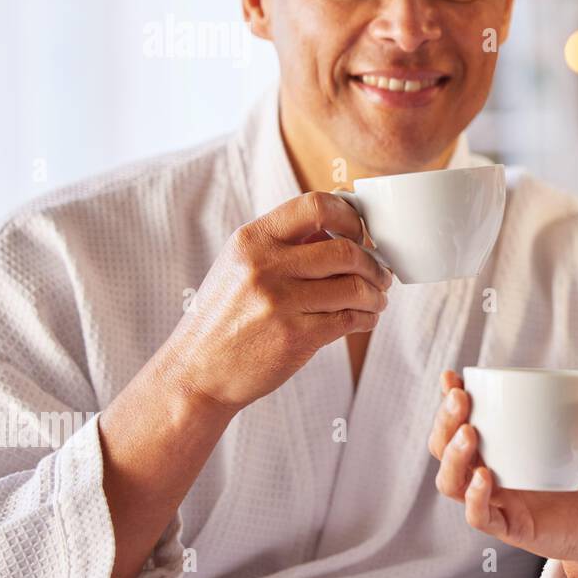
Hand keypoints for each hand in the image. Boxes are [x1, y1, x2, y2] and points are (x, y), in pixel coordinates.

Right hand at [159, 191, 391, 413]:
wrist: (197, 372)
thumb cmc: (226, 316)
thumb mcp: (240, 265)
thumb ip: (284, 241)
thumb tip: (340, 217)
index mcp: (252, 239)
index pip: (315, 205)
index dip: (349, 216)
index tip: (360, 233)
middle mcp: (265, 266)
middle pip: (345, 249)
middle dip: (373, 263)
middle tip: (380, 273)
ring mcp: (280, 302)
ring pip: (354, 286)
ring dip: (375, 294)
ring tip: (376, 299)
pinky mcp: (296, 336)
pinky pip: (350, 319)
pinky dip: (367, 318)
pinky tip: (365, 319)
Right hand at [427, 370, 577, 566]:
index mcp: (494, 447)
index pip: (458, 421)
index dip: (448, 399)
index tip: (450, 376)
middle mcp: (485, 472)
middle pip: (445, 448)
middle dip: (446, 421)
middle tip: (460, 399)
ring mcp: (493, 501)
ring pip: (452, 482)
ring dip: (454, 456)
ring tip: (468, 433)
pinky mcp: (508, 527)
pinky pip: (480, 516)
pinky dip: (476, 497)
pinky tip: (484, 477)